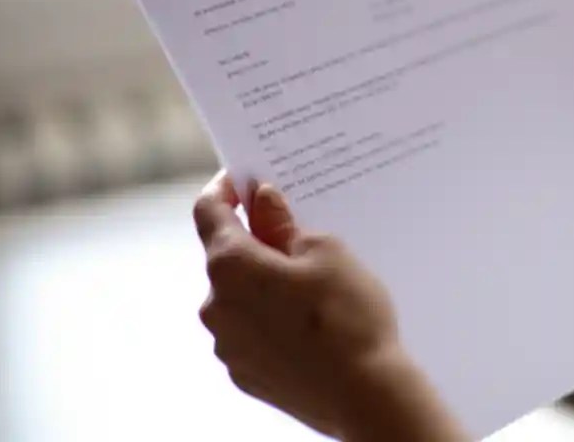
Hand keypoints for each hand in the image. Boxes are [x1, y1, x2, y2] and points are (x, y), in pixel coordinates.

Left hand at [193, 173, 464, 440]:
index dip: (225, 188)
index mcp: (230, 266)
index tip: (244, 178)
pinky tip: (310, 322)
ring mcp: (227, 344)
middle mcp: (216, 305)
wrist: (365, 394)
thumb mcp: (325, 251)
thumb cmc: (348, 318)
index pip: (208, 211)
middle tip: (299, 232)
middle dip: (256, 239)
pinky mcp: (245, 373)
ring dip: (265, 282)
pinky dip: (271, 318)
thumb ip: (284, 223)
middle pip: (226, 256)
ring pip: (240, 296)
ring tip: (315, 286)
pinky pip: (251, 331)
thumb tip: (264, 202)